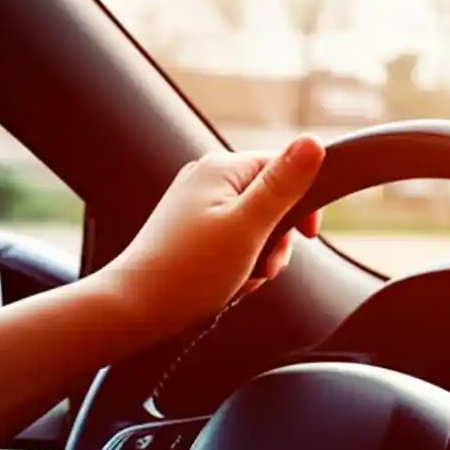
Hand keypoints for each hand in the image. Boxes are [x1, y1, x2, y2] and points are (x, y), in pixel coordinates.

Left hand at [98, 135, 323, 336]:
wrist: (135, 308)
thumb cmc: (189, 271)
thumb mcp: (249, 227)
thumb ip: (283, 185)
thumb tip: (314, 141)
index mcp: (221, 168)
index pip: (285, 168)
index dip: (302, 205)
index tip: (306, 238)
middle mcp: (206, 178)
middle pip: (271, 200)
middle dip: (277, 240)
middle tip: (264, 268)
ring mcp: (195, 204)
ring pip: (255, 225)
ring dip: (259, 256)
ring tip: (241, 279)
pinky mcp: (189, 229)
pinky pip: (233, 239)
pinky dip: (239, 262)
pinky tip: (227, 281)